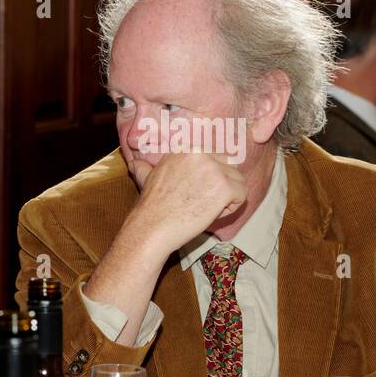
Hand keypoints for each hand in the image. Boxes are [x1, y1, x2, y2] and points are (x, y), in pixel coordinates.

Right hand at [127, 149, 247, 254]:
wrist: (152, 227)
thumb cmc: (151, 207)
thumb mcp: (146, 179)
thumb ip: (145, 168)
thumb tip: (134, 163)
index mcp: (186, 149)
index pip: (216, 159)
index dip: (208, 179)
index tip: (193, 192)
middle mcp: (201, 154)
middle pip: (230, 168)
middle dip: (219, 187)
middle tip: (196, 202)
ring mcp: (214, 169)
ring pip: (238, 182)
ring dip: (225, 199)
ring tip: (201, 208)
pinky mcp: (224, 187)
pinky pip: (241, 196)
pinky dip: (229, 209)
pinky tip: (208, 213)